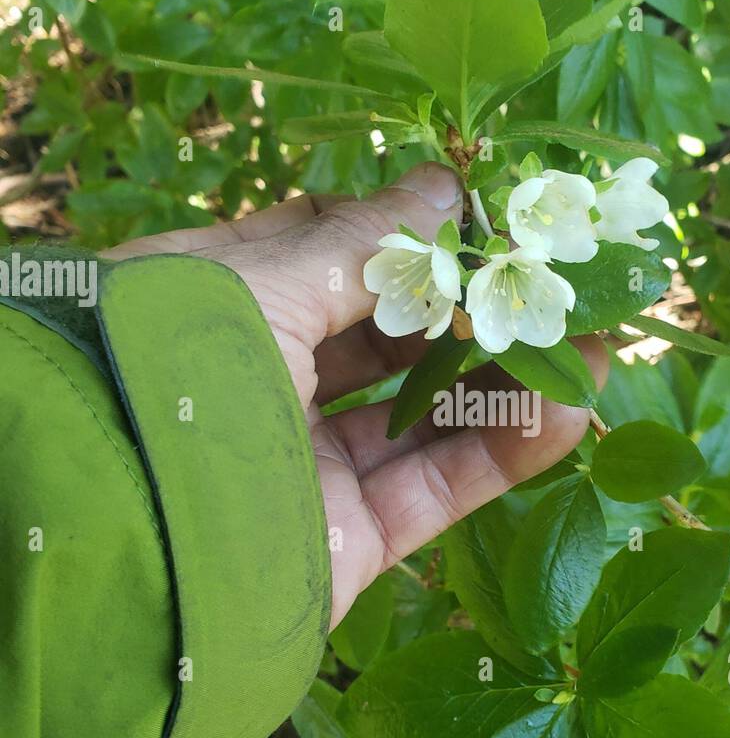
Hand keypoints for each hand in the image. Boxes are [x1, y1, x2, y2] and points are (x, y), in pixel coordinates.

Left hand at [105, 162, 606, 626]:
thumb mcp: (260, 281)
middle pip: (383, 335)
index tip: (485, 210)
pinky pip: (432, 488)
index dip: (405, 231)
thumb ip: (361, 243)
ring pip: (418, 414)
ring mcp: (299, 465)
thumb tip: (444, 190)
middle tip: (556, 272)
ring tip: (593, 338)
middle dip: (470, 304)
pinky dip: (502, 451)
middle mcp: (253, 381)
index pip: (322, 253)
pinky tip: (569, 408)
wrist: (129, 547)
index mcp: (211, 305)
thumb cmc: (178, 372)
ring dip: (506, 376)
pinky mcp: (341, 542)